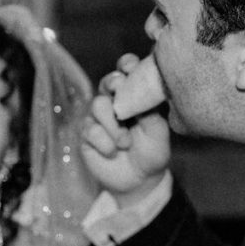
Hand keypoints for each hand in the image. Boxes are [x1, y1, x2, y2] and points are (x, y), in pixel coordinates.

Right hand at [80, 53, 170, 205]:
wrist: (139, 180)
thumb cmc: (152, 152)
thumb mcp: (158, 132)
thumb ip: (150, 111)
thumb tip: (137, 93)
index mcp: (134, 95)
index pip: (127, 69)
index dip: (127, 65)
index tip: (131, 69)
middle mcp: (115, 101)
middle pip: (108, 81)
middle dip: (115, 87)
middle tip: (124, 102)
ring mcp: (99, 117)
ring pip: (98, 105)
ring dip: (113, 125)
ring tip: (124, 143)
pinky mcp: (87, 134)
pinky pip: (90, 129)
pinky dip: (104, 142)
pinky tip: (112, 152)